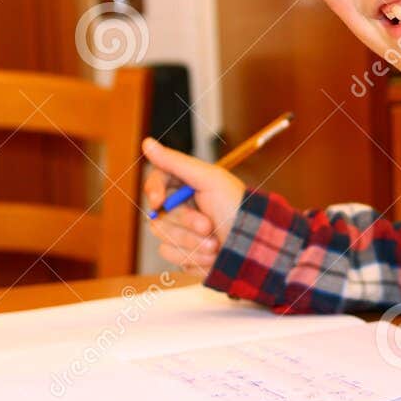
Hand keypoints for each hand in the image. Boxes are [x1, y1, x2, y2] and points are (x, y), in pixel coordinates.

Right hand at [141, 137, 245, 275]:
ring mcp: (183, 234)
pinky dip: (194, 258)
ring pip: (163, 238)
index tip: (159, 201)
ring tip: (216, 244)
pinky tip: (214, 255)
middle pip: (158, 216)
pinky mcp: (186, 256)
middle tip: (208, 225)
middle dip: (186, 222)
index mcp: (188, 188)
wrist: (255, 246)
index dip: (154, 191)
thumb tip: (146, 143)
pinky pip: (173, 257)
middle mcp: (183, 210)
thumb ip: (176, 162)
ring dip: (192, 243)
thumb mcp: (209, 179)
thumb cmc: (237, 208)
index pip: (157, 183)